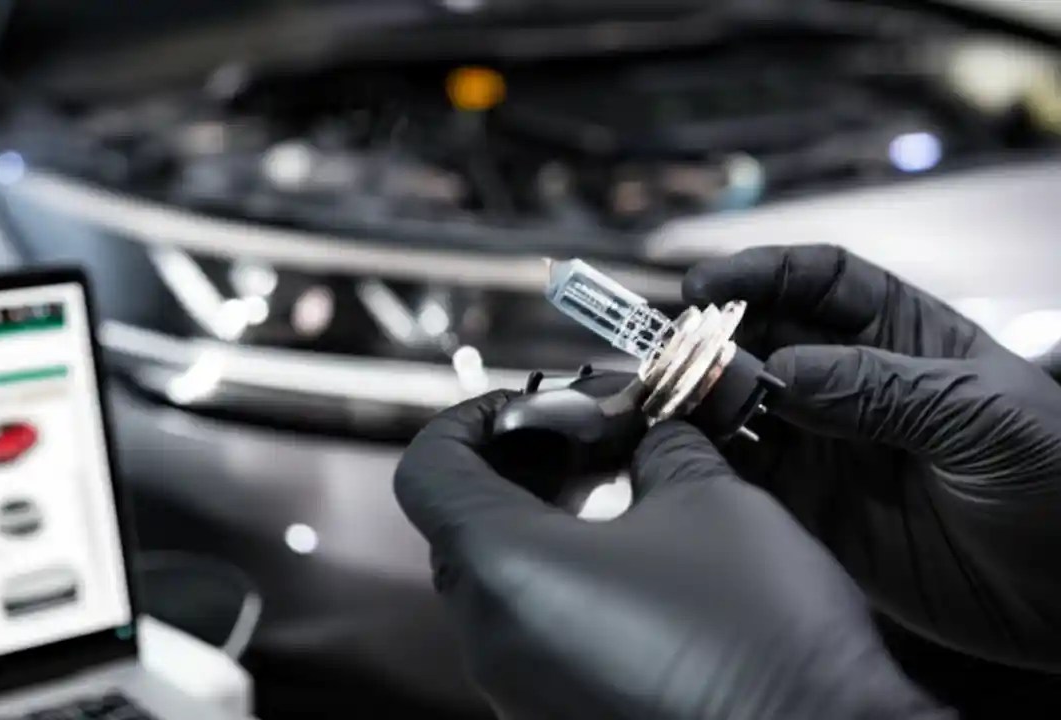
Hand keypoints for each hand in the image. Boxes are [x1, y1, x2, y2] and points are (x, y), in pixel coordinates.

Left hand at [394, 393, 946, 719]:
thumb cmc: (760, 634)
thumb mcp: (709, 500)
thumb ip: (657, 447)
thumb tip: (644, 434)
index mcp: (503, 570)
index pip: (427, 469)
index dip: (469, 419)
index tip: (526, 406)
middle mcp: (490, 638)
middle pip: (459, 524)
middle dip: (518, 469)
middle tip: (588, 443)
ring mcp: (518, 689)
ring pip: (498, 582)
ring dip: (544, 526)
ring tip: (621, 496)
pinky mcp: (555, 716)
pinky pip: (531, 633)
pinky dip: (563, 584)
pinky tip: (636, 564)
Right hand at [684, 244, 1060, 670]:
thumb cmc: (1058, 483)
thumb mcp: (983, 419)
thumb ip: (882, 390)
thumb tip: (778, 372)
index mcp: (903, 337)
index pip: (818, 281)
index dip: (759, 273)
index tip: (703, 287)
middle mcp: (852, 384)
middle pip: (763, 339)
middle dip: (713, 339)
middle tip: (671, 357)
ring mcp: (827, 446)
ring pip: (740, 407)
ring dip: (698, 403)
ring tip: (664, 409)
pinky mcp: (810, 510)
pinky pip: (742, 477)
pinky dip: (706, 465)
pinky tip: (683, 460)